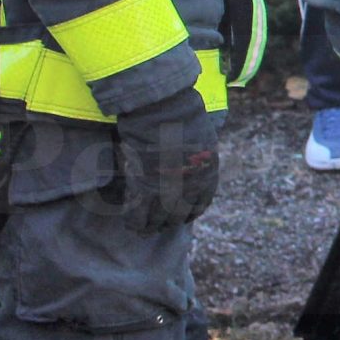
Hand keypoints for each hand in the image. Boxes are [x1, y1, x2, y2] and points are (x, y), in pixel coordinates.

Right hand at [112, 87, 219, 229]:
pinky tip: (131, 224)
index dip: (188, 212)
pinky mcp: (146, 189)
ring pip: (159, 220)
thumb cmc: (181, 115)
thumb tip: (186, 162)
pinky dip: (134, 222)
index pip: (200, 204)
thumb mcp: (199, 137)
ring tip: (143, 229)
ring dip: (150, 227)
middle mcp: (192, 187)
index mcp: (208, 174)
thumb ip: (194, 155)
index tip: (181, 216)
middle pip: (179, 216)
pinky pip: (139, 215)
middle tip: (158, 225)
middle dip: (168, 222)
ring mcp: (170, 190)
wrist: (167, 110)